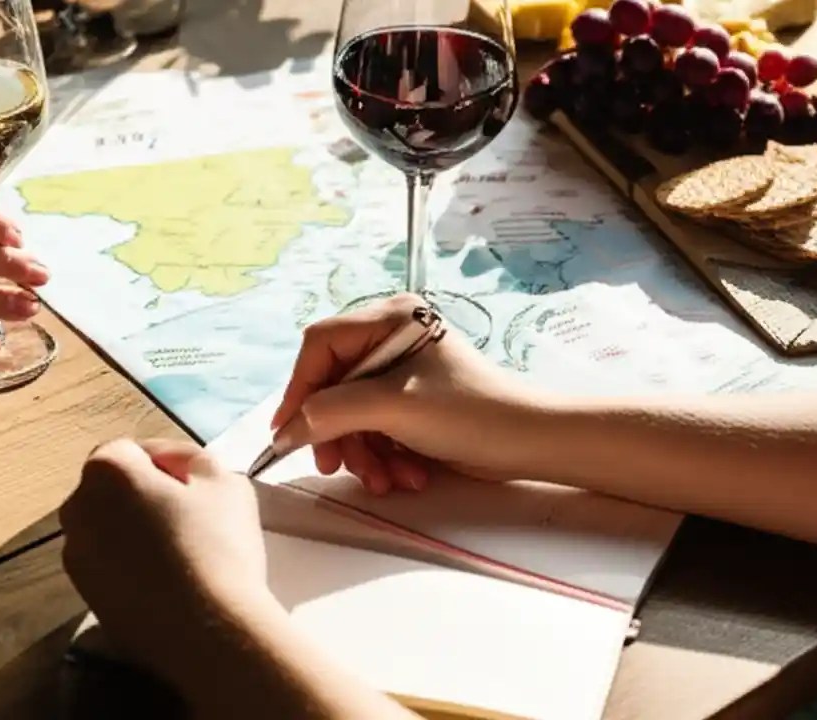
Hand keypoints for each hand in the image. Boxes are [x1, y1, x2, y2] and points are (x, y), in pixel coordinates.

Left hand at [60, 438, 270, 662]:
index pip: (130, 450)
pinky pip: (110, 569)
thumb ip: (191, 459)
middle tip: (189, 513)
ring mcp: (76, 560)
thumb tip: (169, 467)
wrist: (208, 634)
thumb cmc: (217, 546)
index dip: (165, 461)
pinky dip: (132, 568)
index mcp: (105, 473)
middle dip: (142, 494)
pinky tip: (170, 583)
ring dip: (135, 532)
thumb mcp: (224, 480)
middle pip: (110, 490)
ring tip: (180, 552)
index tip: (195, 483)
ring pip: (107, 531)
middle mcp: (77, 511)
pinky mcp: (87, 600)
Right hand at [272, 294, 531, 494]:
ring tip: (385, 480)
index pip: (321, 346)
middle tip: (335, 466)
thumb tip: (289, 428)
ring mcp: (403, 373)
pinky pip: (378, 430)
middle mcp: (393, 340)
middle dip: (338, 433)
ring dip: (364, 453)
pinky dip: (384, 457)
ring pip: (354, 415)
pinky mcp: (413, 405)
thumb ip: (333, 412)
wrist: (528, 442)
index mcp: (389, 319)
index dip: (299, 388)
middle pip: (334, 386)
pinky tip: (406, 476)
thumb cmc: (469, 412)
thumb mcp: (393, 407)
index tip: (287, 431)